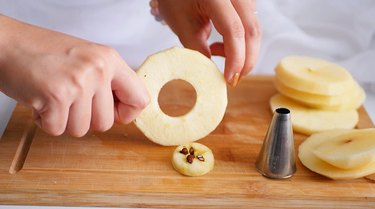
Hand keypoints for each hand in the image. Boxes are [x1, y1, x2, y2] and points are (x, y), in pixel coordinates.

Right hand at [0, 15, 148, 136]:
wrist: (6, 43)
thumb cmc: (43, 52)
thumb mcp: (87, 59)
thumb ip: (108, 82)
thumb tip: (125, 110)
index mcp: (110, 59)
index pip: (140, 100)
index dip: (125, 113)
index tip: (111, 111)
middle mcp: (98, 69)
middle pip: (105, 123)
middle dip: (85, 119)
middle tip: (69, 99)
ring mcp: (79, 82)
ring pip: (82, 130)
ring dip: (64, 120)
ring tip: (53, 96)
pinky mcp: (57, 96)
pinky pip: (57, 129)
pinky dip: (45, 121)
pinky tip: (40, 101)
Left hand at [157, 0, 260, 85]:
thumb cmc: (176, 0)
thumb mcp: (182, 25)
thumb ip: (198, 50)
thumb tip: (214, 73)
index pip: (234, 30)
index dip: (235, 58)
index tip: (229, 79)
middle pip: (252, 30)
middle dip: (246, 60)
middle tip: (233, 78)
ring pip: (254, 29)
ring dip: (243, 51)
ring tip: (217, 54)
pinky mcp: (244, 1)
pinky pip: (250, 24)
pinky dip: (241, 41)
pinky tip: (222, 45)